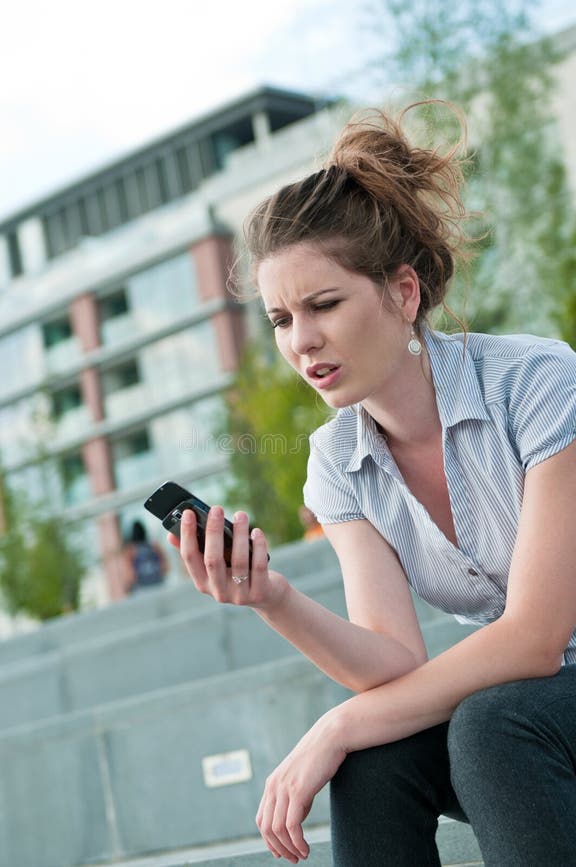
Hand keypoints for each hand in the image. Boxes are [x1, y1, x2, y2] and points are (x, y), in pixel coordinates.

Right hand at [168, 506, 288, 609]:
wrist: (267, 597)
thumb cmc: (237, 573)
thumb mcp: (217, 566)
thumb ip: (197, 552)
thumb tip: (170, 534)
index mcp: (202, 583)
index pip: (189, 558)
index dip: (187, 535)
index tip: (188, 513)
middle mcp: (218, 592)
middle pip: (213, 560)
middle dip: (213, 532)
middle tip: (216, 508)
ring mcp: (239, 595)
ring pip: (238, 561)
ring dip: (239, 535)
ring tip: (240, 515)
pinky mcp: (259, 594)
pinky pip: (259, 567)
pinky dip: (258, 547)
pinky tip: (257, 532)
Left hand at [256, 713, 346, 861]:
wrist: (331, 737)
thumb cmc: (320, 758)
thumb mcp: (302, 780)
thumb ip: (295, 799)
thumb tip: (293, 824)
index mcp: (272, 783)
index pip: (262, 819)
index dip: (269, 840)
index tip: (282, 852)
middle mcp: (274, 786)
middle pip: (266, 828)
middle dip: (278, 849)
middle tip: (293, 859)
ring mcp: (284, 787)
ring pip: (277, 829)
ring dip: (289, 849)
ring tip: (301, 856)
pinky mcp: (298, 790)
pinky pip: (292, 825)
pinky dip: (297, 842)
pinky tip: (305, 849)